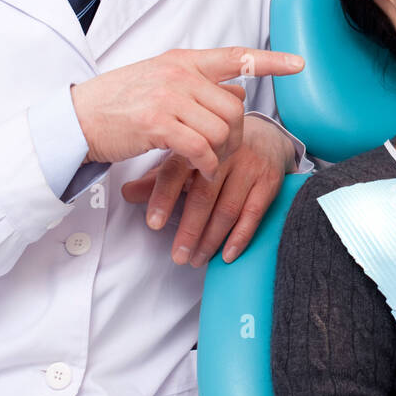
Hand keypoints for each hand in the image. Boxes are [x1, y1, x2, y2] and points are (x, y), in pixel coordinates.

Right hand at [71, 46, 303, 179]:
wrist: (78, 118)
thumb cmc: (119, 103)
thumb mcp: (162, 82)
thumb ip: (200, 85)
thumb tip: (239, 93)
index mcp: (184, 60)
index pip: (236, 56)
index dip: (271, 61)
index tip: (300, 64)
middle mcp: (180, 74)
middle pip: (235, 107)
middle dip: (236, 135)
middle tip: (222, 151)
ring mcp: (169, 97)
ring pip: (222, 129)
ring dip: (221, 153)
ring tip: (207, 161)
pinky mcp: (157, 124)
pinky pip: (201, 148)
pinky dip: (207, 164)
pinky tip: (201, 169)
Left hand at [121, 113, 294, 264]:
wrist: (269, 136)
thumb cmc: (220, 153)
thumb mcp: (189, 158)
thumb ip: (159, 178)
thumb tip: (126, 193)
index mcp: (198, 145)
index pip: (175, 171)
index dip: (163, 198)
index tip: (154, 224)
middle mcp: (224, 153)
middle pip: (203, 195)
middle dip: (189, 229)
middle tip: (178, 256)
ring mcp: (249, 167)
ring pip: (227, 208)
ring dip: (211, 238)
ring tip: (196, 259)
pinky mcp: (269, 180)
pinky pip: (253, 213)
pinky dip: (240, 237)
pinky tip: (227, 255)